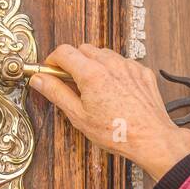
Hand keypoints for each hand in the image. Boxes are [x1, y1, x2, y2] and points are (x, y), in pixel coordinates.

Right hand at [28, 44, 189, 180]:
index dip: (52, 60)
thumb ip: (56, 93)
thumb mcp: (78, 116)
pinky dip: (113, 71)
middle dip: (73, 61)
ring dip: (93, 64)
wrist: (151, 139)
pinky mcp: (142, 72)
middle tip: (70, 83)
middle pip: (83, 49)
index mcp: (91, 73)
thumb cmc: (116, 132)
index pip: (64, 52)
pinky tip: (114, 91)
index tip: (50, 71)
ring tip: (93, 88)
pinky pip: (122, 63)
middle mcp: (110, 63)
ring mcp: (128, 66)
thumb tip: (39, 80)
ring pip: (103, 54)